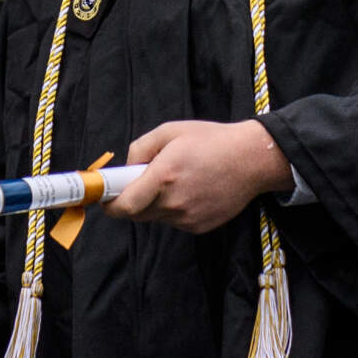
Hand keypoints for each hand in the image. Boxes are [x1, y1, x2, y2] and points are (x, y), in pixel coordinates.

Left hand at [104, 119, 292, 232]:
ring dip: (155, 203)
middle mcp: (174, 202)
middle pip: (136, 213)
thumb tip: (127, 167)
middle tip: (142, 181)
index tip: (104, 198)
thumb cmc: (211, 141)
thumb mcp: (170, 131)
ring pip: (156, 216)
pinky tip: (192, 189)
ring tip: (177, 180)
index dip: (109, 204)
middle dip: (131, 200)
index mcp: (163, 177)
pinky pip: (175, 221)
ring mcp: (187, 218)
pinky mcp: (199, 226)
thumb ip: (140, 148)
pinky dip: (174, 209)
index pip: (124, 206)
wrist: (253, 160)